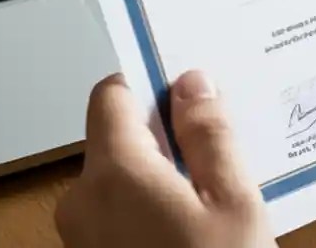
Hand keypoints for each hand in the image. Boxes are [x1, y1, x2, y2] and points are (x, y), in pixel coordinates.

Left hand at [56, 72, 276, 247]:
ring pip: (123, 179)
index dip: (153, 85)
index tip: (193, 94)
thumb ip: (210, 134)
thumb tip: (192, 83)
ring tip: (214, 206)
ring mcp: (81, 237)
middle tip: (222, 161)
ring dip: (165, 179)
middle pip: (120, 138)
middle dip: (169, 140)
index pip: (113, 93)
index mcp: (114, 174)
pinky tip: (195, 233)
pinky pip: (119, 215)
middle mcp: (82, 201)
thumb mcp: (235, 202)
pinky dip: (153, 211)